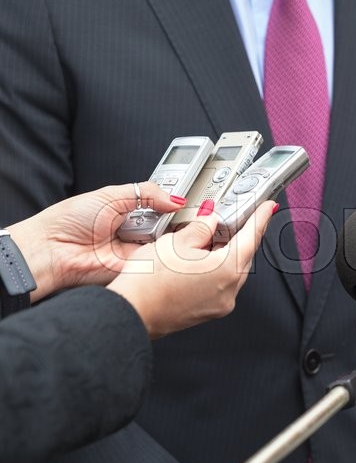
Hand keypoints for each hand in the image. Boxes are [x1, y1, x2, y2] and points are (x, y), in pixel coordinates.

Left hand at [6, 182, 182, 300]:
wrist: (51, 249)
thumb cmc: (69, 221)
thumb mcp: (111, 195)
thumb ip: (147, 193)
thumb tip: (176, 198)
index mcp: (130, 212)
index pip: (164, 207)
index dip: (178, 204)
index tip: (194, 200)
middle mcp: (136, 232)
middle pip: (171, 225)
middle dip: (183, 219)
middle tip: (197, 212)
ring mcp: (138, 251)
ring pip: (169, 243)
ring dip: (178, 235)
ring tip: (190, 225)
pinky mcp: (137, 269)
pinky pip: (160, 261)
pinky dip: (168, 252)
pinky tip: (175, 242)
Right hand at [107, 201, 275, 338]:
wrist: (131, 311)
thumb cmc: (149, 281)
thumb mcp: (177, 241)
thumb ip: (201, 227)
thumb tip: (210, 220)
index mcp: (228, 269)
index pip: (252, 237)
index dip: (261, 218)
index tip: (268, 207)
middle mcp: (229, 290)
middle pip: (243, 255)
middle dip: (238, 235)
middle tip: (229, 219)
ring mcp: (219, 304)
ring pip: (230, 271)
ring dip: (223, 253)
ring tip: (204, 239)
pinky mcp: (207, 312)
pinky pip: (219, 285)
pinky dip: (214, 270)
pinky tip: (197, 261)